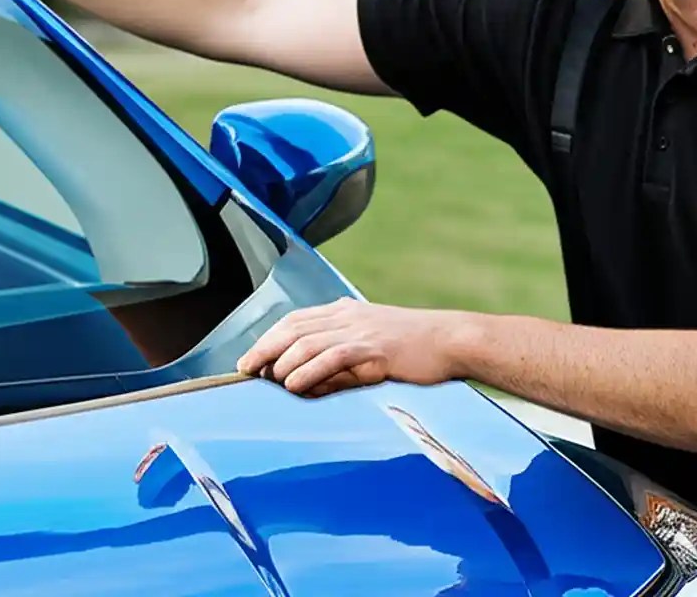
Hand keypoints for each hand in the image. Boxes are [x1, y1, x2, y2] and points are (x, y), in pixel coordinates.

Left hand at [235, 298, 471, 397]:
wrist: (452, 340)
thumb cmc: (414, 348)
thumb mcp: (372, 344)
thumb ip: (340, 358)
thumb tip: (307, 382)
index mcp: (345, 312)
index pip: (295, 320)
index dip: (268, 338)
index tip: (249, 359)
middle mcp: (348, 317)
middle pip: (293, 328)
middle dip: (264, 349)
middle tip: (244, 370)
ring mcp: (361, 331)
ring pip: (308, 342)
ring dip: (281, 362)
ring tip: (266, 380)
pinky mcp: (375, 349)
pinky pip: (333, 358)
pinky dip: (308, 371)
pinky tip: (293, 385)